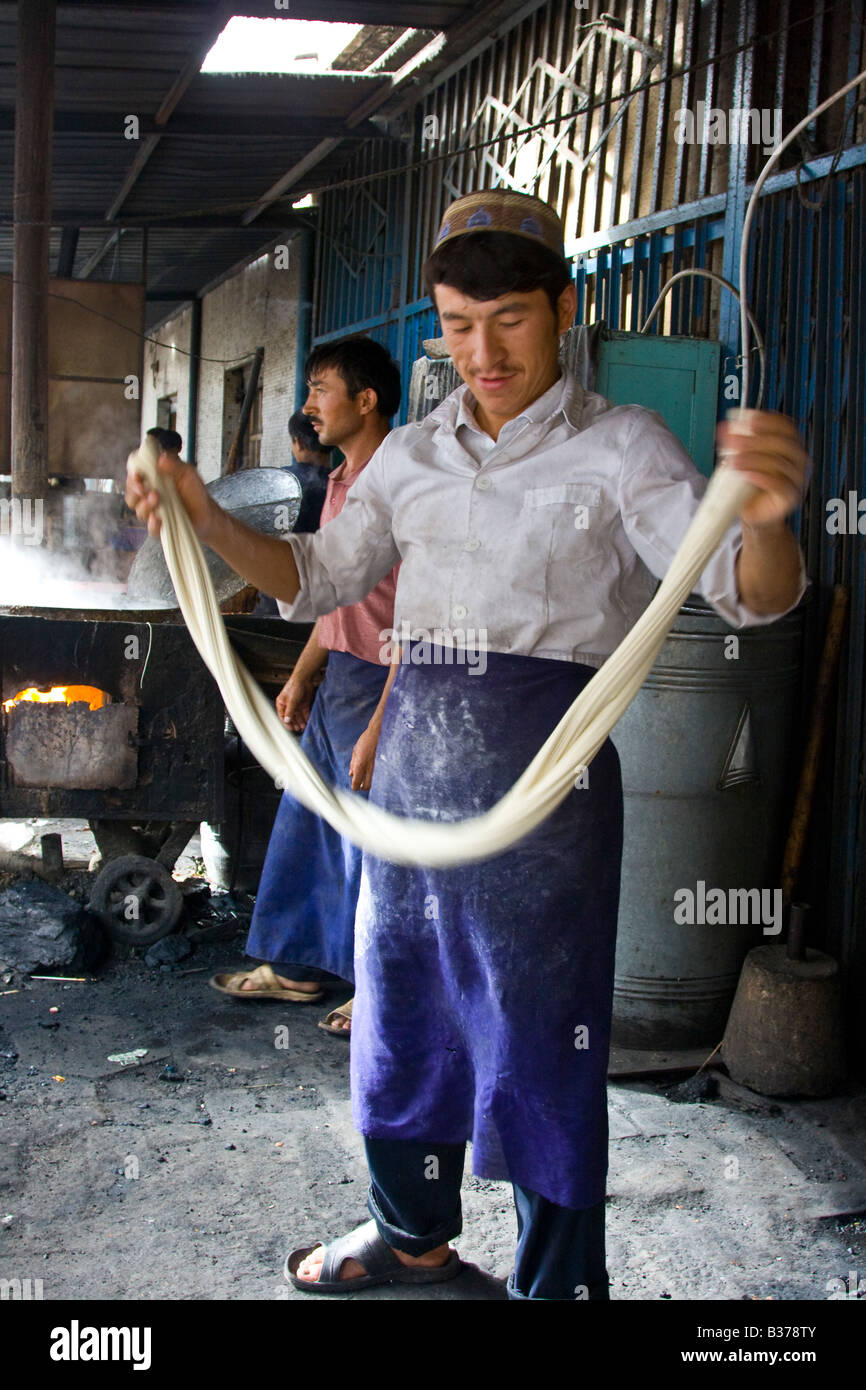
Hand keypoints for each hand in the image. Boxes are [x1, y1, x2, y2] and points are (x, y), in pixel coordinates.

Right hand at [125, 451, 214, 540]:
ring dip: (145, 505)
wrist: (207, 513)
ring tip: (157, 499)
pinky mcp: (160, 527)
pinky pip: (151, 528)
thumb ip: (175, 465)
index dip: (132, 475)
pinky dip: (153, 524)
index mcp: (152, 480)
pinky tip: (158, 519)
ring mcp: (153, 512)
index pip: (134, 476)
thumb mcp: (188, 473)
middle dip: (135, 491)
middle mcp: (149, 496)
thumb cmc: (195, 491)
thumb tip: (161, 459)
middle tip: (144, 489)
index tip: (137, 475)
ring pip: (139, 511)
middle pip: (131, 495)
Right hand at [276, 676, 313, 731]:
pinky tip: (308, 722)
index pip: (283, 716)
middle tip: (298, 729)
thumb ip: (289, 711)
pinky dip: (306, 717)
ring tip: (304, 727)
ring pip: (298, 716)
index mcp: (282, 704)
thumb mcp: (291, 701)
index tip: (291, 728)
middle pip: (291, 717)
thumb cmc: (294, 686)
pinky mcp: (303, 704)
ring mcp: (296, 705)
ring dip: (301, 722)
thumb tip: (287, 720)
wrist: (304, 679)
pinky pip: (304, 713)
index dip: (287, 723)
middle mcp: (289, 705)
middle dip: (295, 723)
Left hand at [349, 723, 380, 791]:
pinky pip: (376, 775)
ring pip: (373, 782)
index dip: (354, 786)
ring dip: (367, 782)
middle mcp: (369, 769)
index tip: (354, 784)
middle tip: (359, 782)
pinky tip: (370, 769)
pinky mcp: (381, 766)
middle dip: (362, 787)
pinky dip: (372, 775)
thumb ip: (353, 764)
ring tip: (364, 776)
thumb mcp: (356, 751)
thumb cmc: (366, 740)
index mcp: (360, 765)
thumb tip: (351, 774)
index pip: (356, 784)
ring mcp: (376, 768)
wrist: (378, 733)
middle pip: (366, 787)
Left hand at [716, 409, 809, 528]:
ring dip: (753, 459)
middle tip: (733, 441)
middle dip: (755, 440)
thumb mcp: (742, 459)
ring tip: (732, 461)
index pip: (785, 427)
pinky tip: (747, 475)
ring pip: (779, 463)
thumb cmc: (750, 484)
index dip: (768, 421)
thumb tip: (725, 428)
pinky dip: (762, 478)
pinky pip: (780, 485)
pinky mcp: (791, 497)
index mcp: (789, 445)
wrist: (754, 513)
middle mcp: (797, 459)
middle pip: (782, 444)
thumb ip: (737, 444)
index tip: (748, 420)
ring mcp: (797, 478)